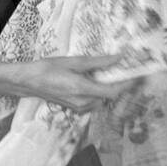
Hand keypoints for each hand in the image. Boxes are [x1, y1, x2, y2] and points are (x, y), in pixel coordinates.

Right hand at [27, 55, 143, 112]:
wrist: (29, 82)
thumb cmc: (48, 69)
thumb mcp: (75, 62)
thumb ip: (99, 62)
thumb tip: (118, 58)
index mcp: (83, 89)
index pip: (113, 92)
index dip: (127, 85)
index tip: (137, 76)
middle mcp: (83, 102)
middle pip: (110, 97)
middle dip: (119, 85)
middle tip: (124, 71)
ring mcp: (78, 107)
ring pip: (102, 100)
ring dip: (108, 89)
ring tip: (108, 75)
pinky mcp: (75, 108)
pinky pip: (94, 102)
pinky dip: (99, 92)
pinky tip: (94, 81)